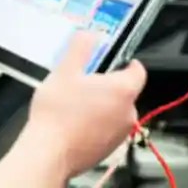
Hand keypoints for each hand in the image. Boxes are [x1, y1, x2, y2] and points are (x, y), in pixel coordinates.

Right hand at [7, 31, 147, 181]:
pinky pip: (107, 130)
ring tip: (76, 104)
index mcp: (122, 90)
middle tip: (85, 82)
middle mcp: (127, 114)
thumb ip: (81, 47)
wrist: (49, 153)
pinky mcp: (108, 149)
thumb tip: (88, 34)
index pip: (138, 71)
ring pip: (116, 112)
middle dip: (108, 85)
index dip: (128, 63)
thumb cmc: (58, 115)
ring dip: (102, 106)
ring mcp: (119, 134)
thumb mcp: (65, 70)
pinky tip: (75, 122)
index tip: (120, 61)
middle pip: (125, 92)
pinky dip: (96, 124)